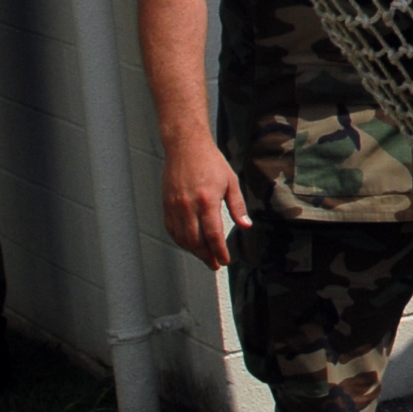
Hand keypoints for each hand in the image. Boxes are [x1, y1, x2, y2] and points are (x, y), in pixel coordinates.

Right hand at [161, 134, 249, 268]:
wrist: (186, 147)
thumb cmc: (211, 162)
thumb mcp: (231, 181)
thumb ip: (237, 206)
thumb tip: (245, 226)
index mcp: (207, 200)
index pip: (213, 234)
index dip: (219, 251)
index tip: (224, 261)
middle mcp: (188, 206)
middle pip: (196, 241)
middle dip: (206, 256)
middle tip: (215, 264)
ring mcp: (175, 206)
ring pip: (182, 238)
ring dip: (193, 251)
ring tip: (205, 256)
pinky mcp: (166, 205)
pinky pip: (171, 230)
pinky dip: (180, 241)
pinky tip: (189, 245)